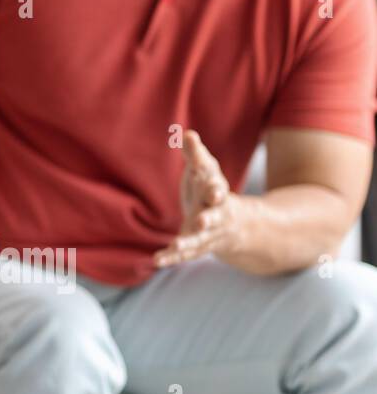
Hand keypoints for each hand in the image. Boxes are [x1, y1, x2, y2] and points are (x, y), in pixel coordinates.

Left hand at [153, 130, 249, 268]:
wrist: (235, 226)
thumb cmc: (212, 190)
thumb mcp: (206, 171)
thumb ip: (196, 154)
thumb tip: (187, 133)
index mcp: (218, 194)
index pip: (218, 189)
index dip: (215, 188)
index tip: (213, 186)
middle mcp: (216, 216)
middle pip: (215, 217)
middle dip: (209, 219)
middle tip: (202, 221)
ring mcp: (208, 235)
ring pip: (200, 240)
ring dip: (189, 243)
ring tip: (177, 245)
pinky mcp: (197, 248)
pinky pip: (184, 254)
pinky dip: (172, 257)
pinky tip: (157, 260)